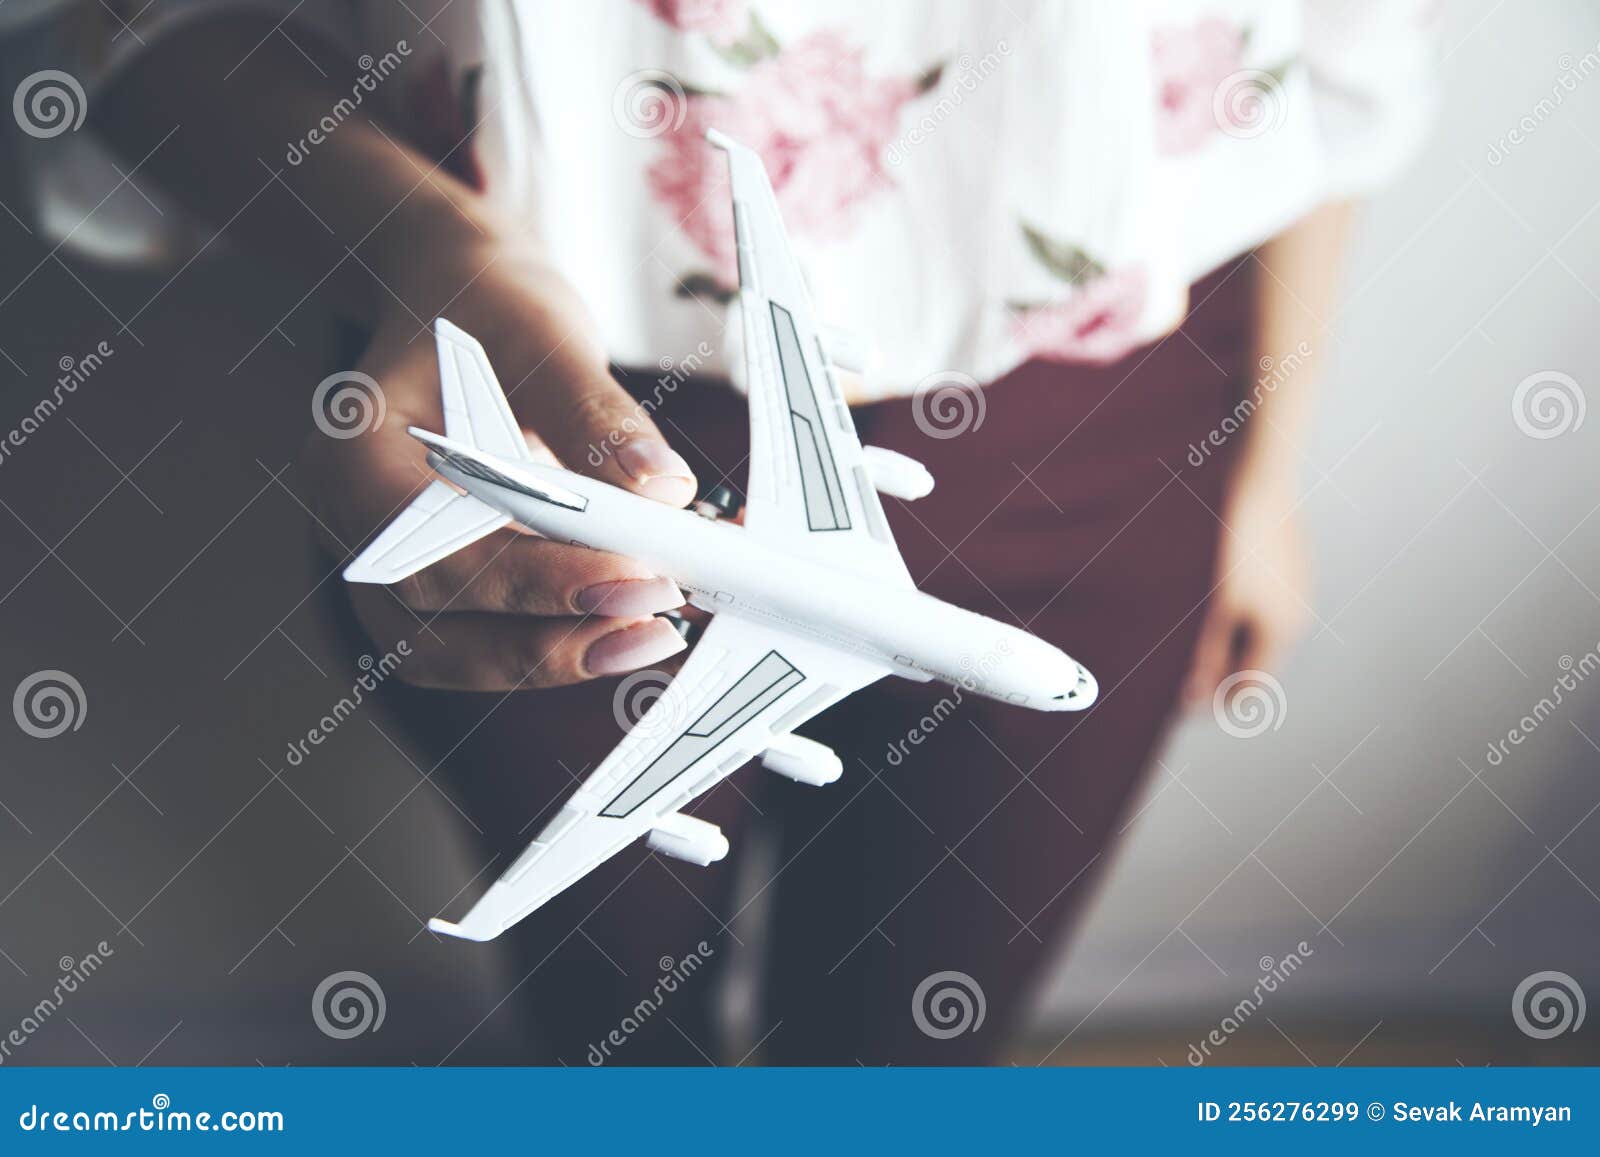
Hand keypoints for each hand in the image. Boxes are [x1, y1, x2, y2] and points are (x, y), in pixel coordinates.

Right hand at [297, 244, 698, 690]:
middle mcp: (359, 532)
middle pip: (434, 630)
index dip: (530, 581)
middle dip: (551, 642)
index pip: (431, 549)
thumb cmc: (486, 311)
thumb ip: (595, 414)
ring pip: (461, 655)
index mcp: (354, 458)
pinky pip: (491, 641)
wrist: (464, 305)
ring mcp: (392, 571)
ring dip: (560, 658)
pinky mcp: (444, 592)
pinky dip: (564, 640)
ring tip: (654, 634)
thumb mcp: (541, 333)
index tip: (631, 577)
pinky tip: (635, 622)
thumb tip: (660, 489)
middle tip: (655, 623)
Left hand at [1183, 477, 1310, 705]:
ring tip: (1178, 626)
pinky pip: (1258, 602)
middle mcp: (1294, 616)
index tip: (1172, 701)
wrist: (1258, 474)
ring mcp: (1294, 588)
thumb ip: (1203, 655)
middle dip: (1212, 669)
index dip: (1210, 702)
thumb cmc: (1231, 540)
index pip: (1249, 691)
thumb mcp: (1210, 606)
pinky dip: (1231, 610)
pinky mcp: (1286, 563)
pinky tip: (1202, 592)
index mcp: (1280, 633)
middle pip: (1252, 662)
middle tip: (1167, 663)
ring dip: (1220, 638)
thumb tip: (1191, 700)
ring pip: (1252, 631)